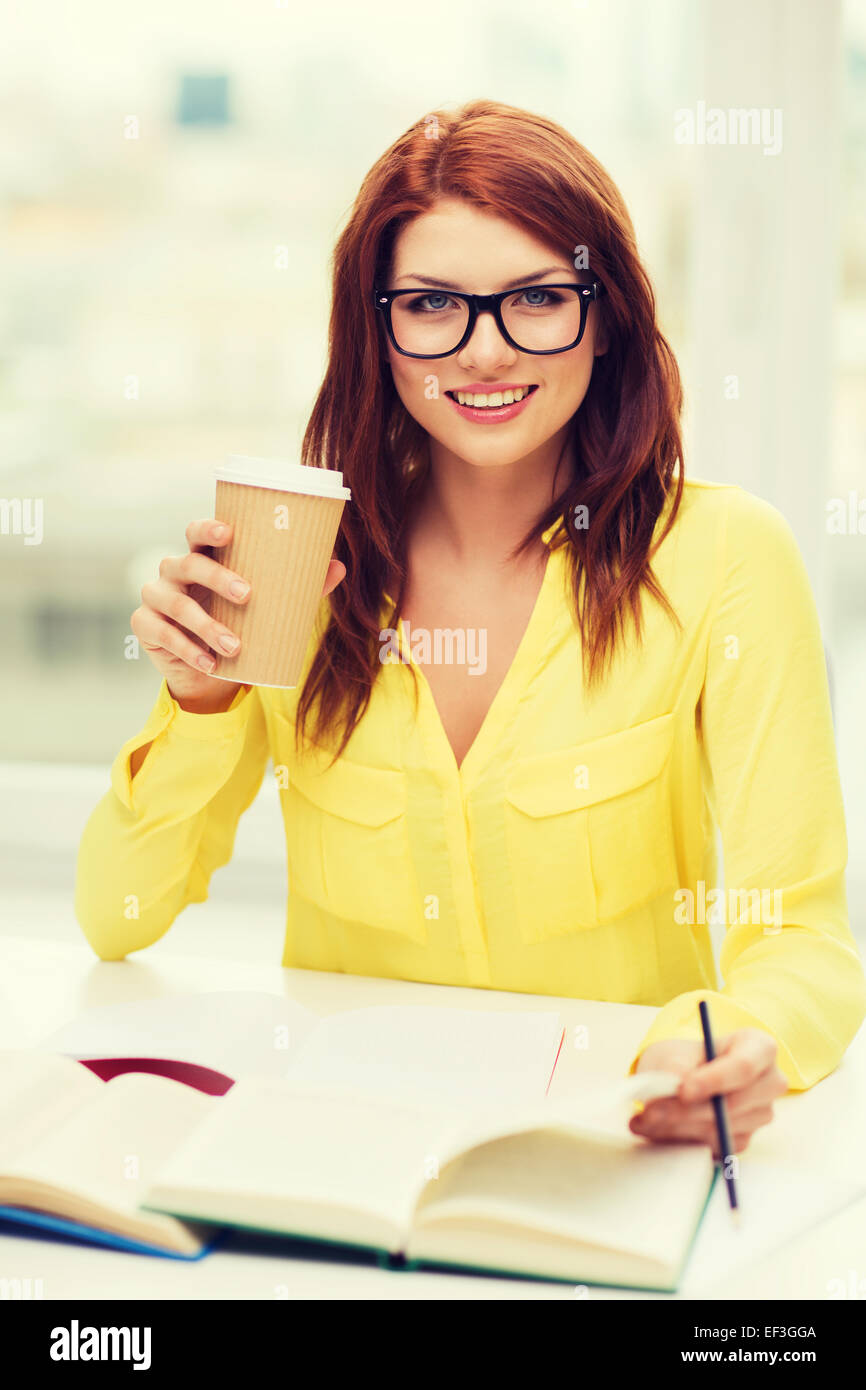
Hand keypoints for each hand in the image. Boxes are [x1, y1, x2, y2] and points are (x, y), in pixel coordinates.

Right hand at [131, 518, 346, 710]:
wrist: (211, 670)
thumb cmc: (239, 624)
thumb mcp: (267, 606)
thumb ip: (298, 586)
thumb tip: (338, 566)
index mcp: (202, 556)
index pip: (196, 531)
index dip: (208, 527)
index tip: (229, 532)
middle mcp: (174, 571)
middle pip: (188, 563)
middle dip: (217, 577)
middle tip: (247, 595)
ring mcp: (156, 596)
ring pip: (177, 603)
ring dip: (207, 625)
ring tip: (235, 645)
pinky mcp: (145, 625)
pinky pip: (163, 634)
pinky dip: (188, 649)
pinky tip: (210, 663)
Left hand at [629, 1029, 787, 1157]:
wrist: (681, 1080)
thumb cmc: (685, 1059)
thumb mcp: (676, 1053)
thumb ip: (676, 1068)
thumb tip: (676, 1085)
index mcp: (759, 1048)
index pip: (744, 1066)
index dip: (714, 1080)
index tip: (683, 1090)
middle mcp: (769, 1082)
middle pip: (734, 1103)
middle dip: (689, 1110)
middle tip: (653, 1111)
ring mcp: (760, 1114)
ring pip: (722, 1127)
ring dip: (680, 1126)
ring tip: (647, 1118)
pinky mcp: (744, 1139)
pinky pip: (715, 1144)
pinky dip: (683, 1139)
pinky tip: (660, 1128)